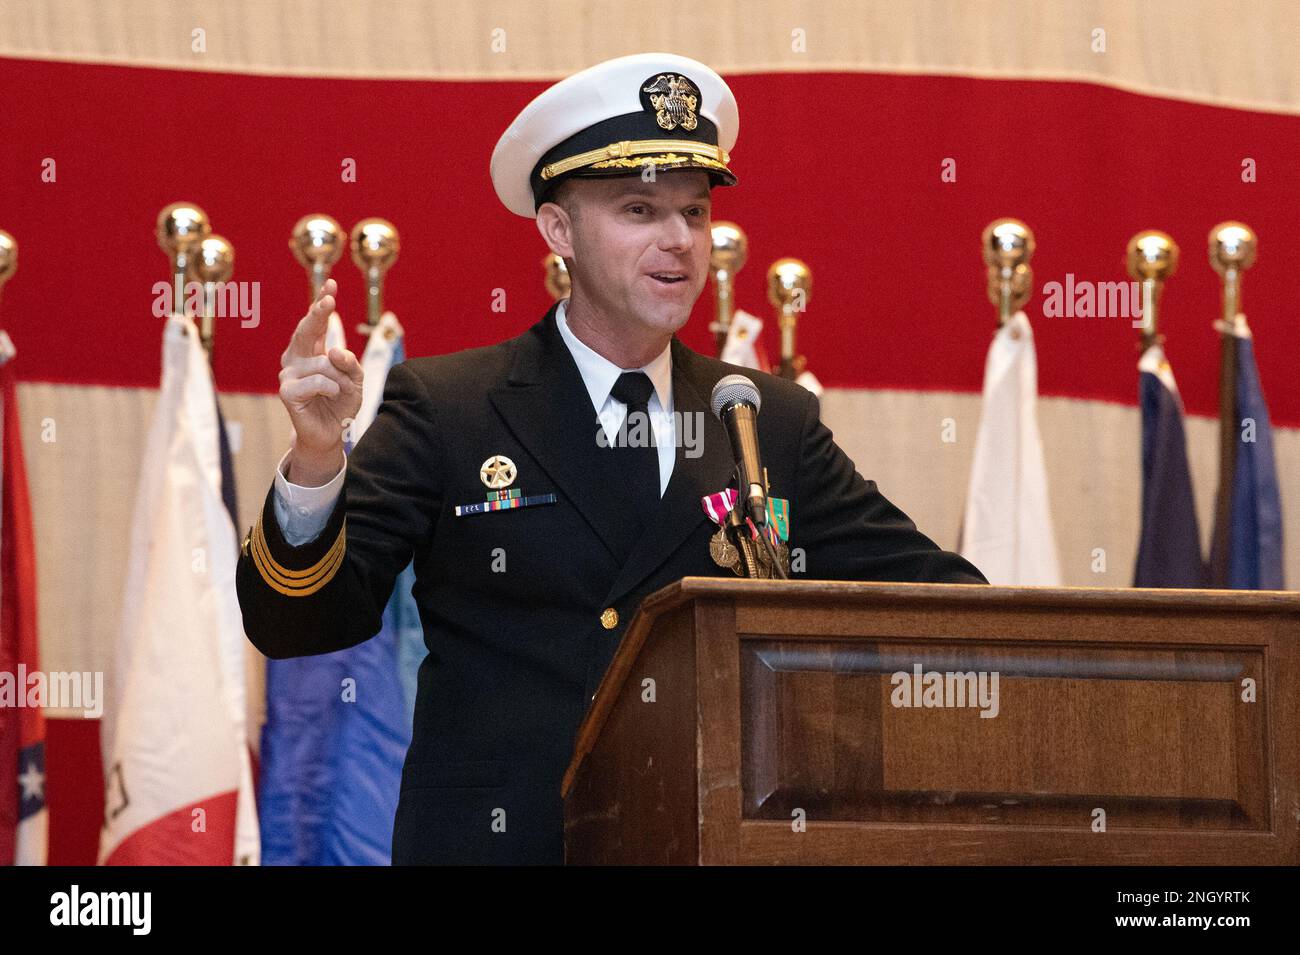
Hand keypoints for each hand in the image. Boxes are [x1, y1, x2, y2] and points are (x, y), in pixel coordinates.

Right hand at [278, 278, 362, 483]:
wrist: (330, 433)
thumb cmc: (340, 403)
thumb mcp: (355, 380)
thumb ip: (350, 363)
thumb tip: (334, 350)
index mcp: (311, 350)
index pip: (315, 322)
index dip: (321, 303)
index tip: (331, 285)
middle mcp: (296, 357)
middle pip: (306, 330)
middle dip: (318, 314)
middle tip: (329, 301)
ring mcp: (289, 373)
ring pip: (323, 362)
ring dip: (340, 377)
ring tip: (340, 391)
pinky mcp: (287, 391)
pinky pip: (317, 380)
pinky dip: (331, 388)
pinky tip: (331, 396)